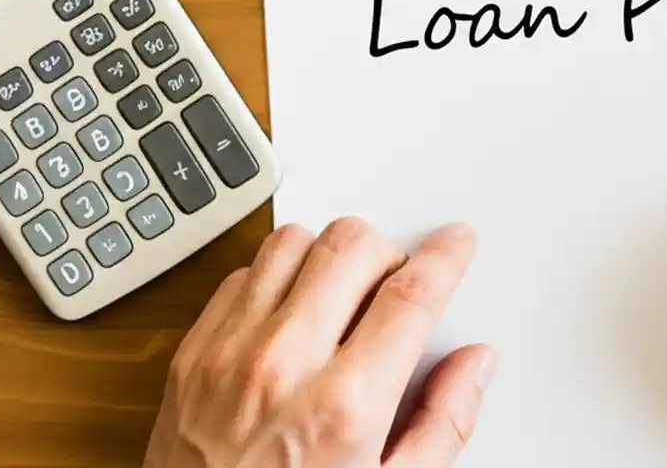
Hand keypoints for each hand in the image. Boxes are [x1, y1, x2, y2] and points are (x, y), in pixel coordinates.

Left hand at [143, 219, 494, 467]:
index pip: (411, 295)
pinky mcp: (192, 354)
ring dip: (328, 255)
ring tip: (343, 291)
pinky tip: (291, 310)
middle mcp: (284, 366)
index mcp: (345, 406)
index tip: (455, 243)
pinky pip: (241, 272)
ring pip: (293, 242)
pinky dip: (274, 276)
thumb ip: (443, 424)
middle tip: (397, 283)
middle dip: (389, 252)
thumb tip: (474, 364)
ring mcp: (230, 354)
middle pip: (352, 246)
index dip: (445, 257)